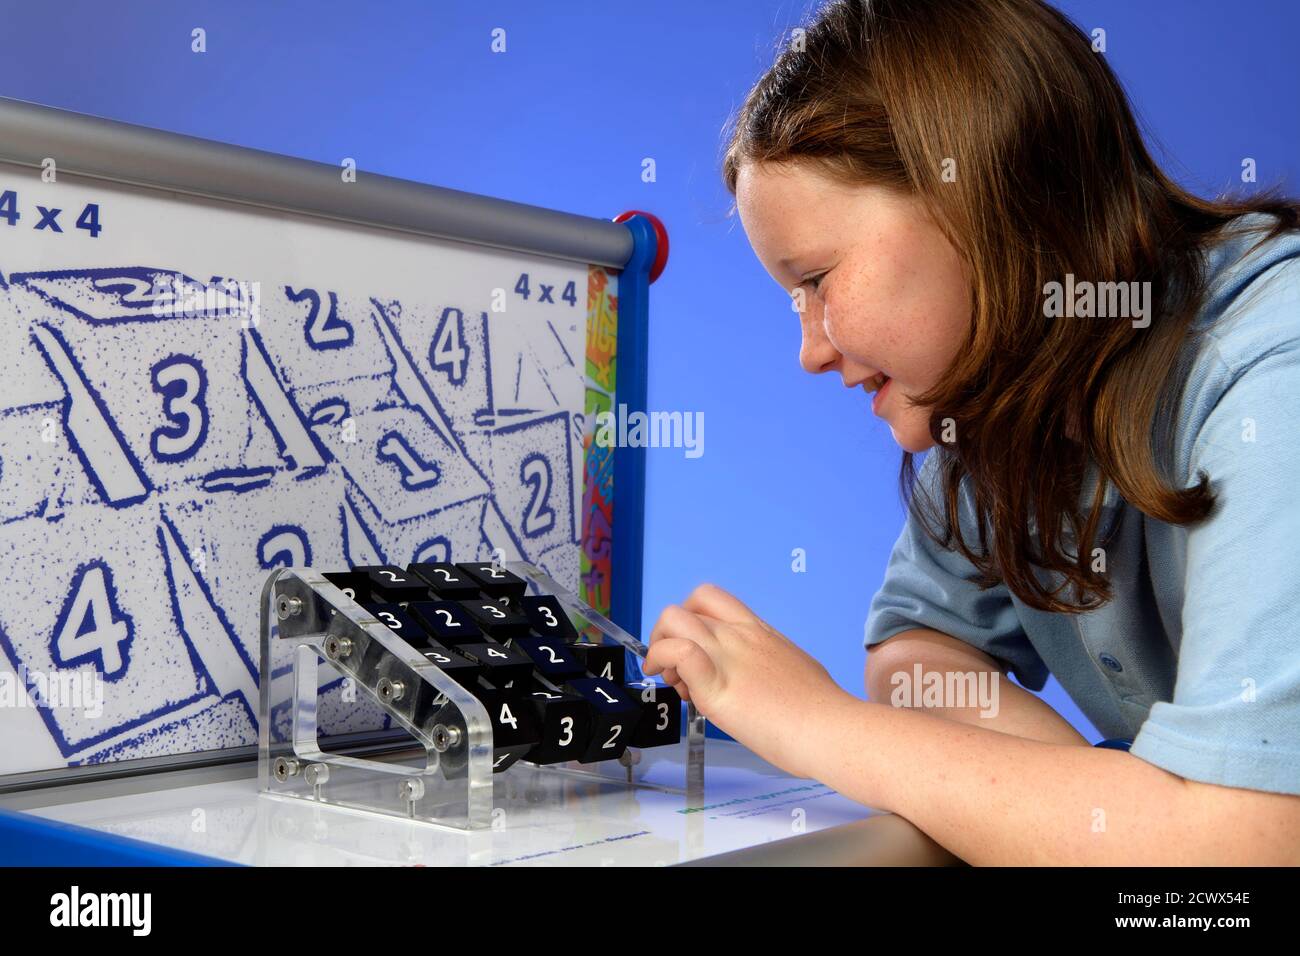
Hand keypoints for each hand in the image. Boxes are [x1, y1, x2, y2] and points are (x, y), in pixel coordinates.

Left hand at [643, 582, 847, 777]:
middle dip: (668, 633)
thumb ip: (768, 664)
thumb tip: (756, 677)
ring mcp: (728, 656)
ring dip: (659, 645)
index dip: (690, 617)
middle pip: (686, 607)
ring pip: (674, 619)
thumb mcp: (795, 666)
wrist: (831, 729)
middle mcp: (740, 636)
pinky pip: (679, 652)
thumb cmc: (821, 710)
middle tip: (674, 666)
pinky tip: (674, 686)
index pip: (712, 599)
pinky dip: (665, 661)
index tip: (692, 646)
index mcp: (759, 632)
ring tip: (670, 677)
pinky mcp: (716, 686)